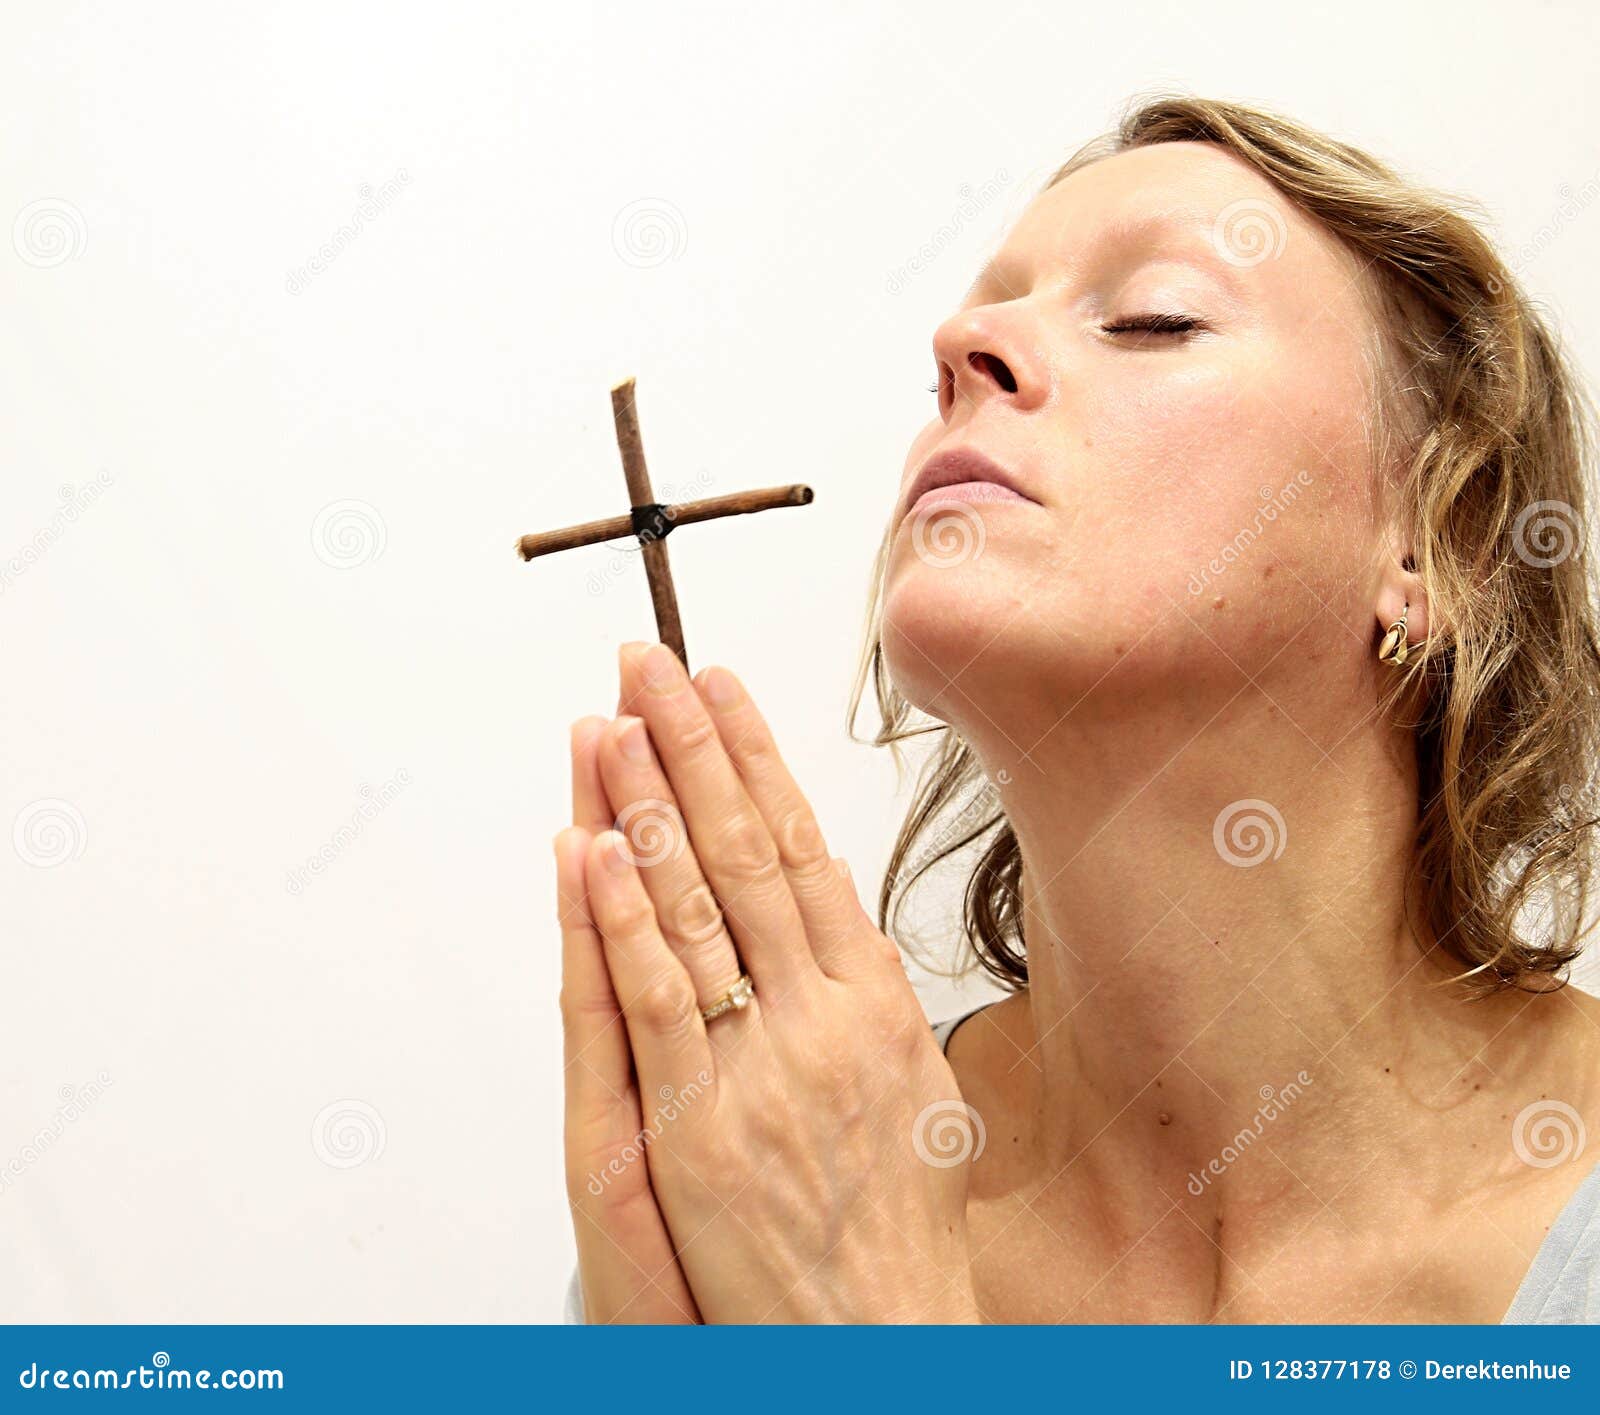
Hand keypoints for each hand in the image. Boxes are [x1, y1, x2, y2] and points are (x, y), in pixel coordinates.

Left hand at [577, 641, 980, 1322]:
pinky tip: (594, 847)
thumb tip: (831, 898)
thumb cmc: (900, 1223)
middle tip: (650, 662)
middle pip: (744, 852)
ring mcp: (764, 1065)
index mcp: (878, 998)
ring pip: (696, 908)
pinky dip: (623, 919)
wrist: (883, 1336)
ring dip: (647, 803)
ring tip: (613, 720)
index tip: (721, 686)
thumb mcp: (916, 1088)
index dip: (755, 757)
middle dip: (692, 745)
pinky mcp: (702, 1125)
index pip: (804, 845)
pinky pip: (657, 1002)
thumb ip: (869, 991)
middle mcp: (826, 1014)